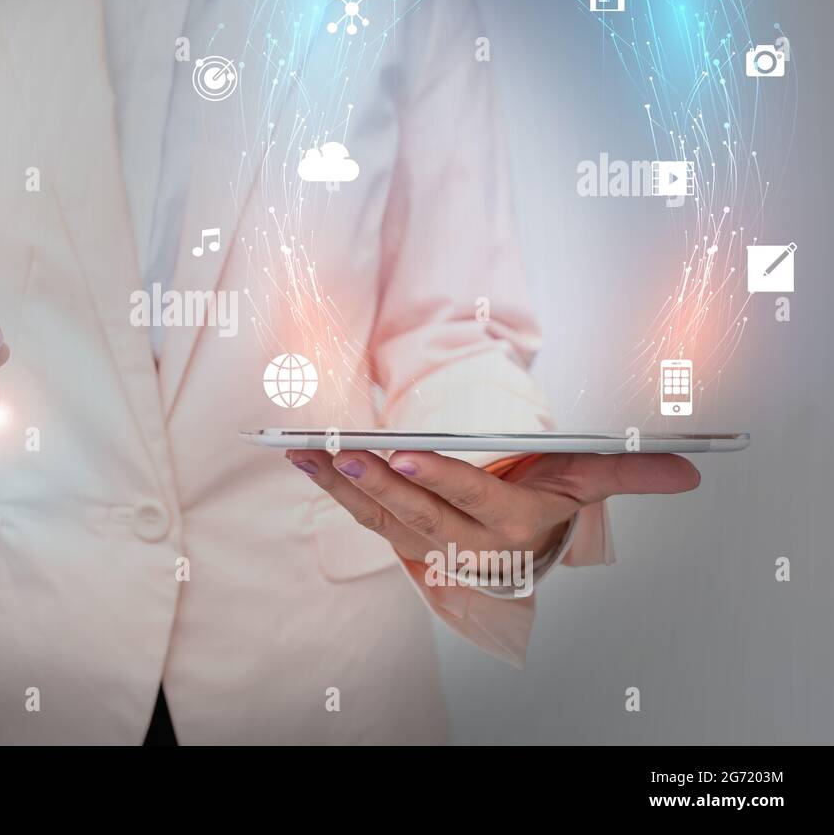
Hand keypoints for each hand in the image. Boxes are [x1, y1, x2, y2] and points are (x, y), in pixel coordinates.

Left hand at [287, 448, 700, 572]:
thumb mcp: (588, 478)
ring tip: (306, 451)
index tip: (404, 455)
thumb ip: (629, 473)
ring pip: (381, 519)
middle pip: (418, 515)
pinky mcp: (401, 539)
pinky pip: (363, 516)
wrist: (521, 538)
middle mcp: (467, 544)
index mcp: (514, 526)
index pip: (476, 502)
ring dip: (341, 486)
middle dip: (377, 484)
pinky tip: (305, 460)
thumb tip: (691, 472)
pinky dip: (332, 489)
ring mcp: (429, 546)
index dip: (441, 481)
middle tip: (343, 450)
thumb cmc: (550, 492)